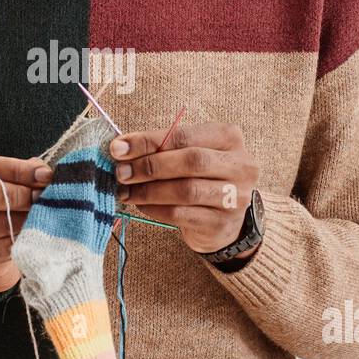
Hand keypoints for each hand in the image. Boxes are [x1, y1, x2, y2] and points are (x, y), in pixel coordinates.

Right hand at [0, 153, 52, 293]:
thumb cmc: (2, 204)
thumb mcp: (8, 181)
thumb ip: (25, 174)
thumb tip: (46, 174)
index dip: (15, 169)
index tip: (44, 174)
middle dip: (13, 194)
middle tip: (40, 197)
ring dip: (23, 218)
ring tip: (45, 214)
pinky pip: (1, 247)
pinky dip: (23, 239)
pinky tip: (37, 233)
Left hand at [108, 122, 259, 255]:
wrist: (224, 219)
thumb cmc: (201, 177)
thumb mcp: (189, 154)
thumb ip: (162, 148)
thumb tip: (120, 148)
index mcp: (229, 138)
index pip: (185, 135)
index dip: (149, 141)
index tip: (118, 148)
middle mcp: (240, 166)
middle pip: (191, 161)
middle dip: (150, 166)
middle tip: (122, 172)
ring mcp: (234, 197)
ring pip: (186, 190)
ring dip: (149, 190)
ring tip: (126, 191)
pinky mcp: (221, 223)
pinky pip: (181, 214)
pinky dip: (155, 209)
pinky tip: (141, 204)